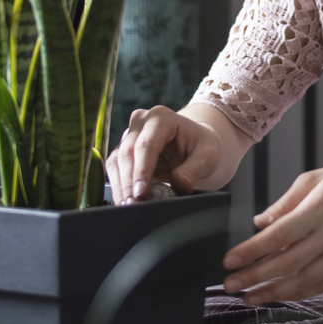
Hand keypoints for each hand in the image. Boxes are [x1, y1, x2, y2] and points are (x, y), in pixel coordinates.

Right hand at [105, 105, 227, 204]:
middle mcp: (142, 121)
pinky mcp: (123, 149)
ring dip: (120, 185)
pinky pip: (114, 167)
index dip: (142, 170)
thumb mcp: (207, 156)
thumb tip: (181, 186)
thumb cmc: (201, 146)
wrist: (194, 143)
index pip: (147, 145)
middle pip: (128, 152)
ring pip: (116, 160)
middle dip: (128, 181)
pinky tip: (124, 200)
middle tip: (132, 205)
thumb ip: (194, 170)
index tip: (141, 193)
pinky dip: (118, 185)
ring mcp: (130, 134)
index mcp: (162, 117)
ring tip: (127, 206)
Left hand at [222, 165, 322, 304]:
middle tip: (230, 285)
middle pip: (288, 262)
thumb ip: (285, 202)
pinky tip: (279, 296)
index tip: (229, 261)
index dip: (252, 251)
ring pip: (304, 280)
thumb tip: (259, 223)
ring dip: (273, 292)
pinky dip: (299, 294)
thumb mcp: (314, 179)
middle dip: (255, 277)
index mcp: (320, 208)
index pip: (279, 235)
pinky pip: (322, 284)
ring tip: (249, 298)